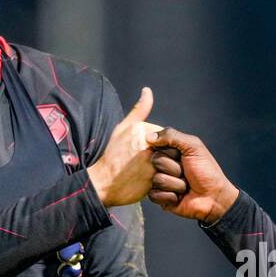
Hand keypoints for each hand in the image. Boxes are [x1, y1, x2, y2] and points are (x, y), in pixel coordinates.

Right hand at [87, 87, 163, 206]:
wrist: (102, 184)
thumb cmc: (113, 156)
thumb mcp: (124, 129)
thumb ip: (139, 111)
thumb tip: (147, 90)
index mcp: (145, 132)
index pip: (168, 139)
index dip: (161, 149)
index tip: (144, 156)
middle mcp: (149, 146)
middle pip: (173, 153)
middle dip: (168, 161)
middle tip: (146, 168)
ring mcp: (152, 164)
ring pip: (173, 168)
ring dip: (168, 174)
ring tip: (149, 178)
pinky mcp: (153, 181)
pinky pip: (169, 182)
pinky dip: (165, 186)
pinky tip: (151, 185)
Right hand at [146, 128, 238, 224]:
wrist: (214, 197)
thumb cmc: (206, 171)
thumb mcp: (193, 146)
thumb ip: (172, 135)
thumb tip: (148, 137)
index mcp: (169, 152)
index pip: (156, 146)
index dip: (170, 152)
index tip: (181, 155)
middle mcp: (163, 166)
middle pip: (156, 161)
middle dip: (174, 168)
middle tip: (186, 173)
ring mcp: (161, 182)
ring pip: (157, 179)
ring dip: (176, 184)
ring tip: (186, 186)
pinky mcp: (161, 198)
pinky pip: (155, 195)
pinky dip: (170, 196)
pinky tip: (180, 197)